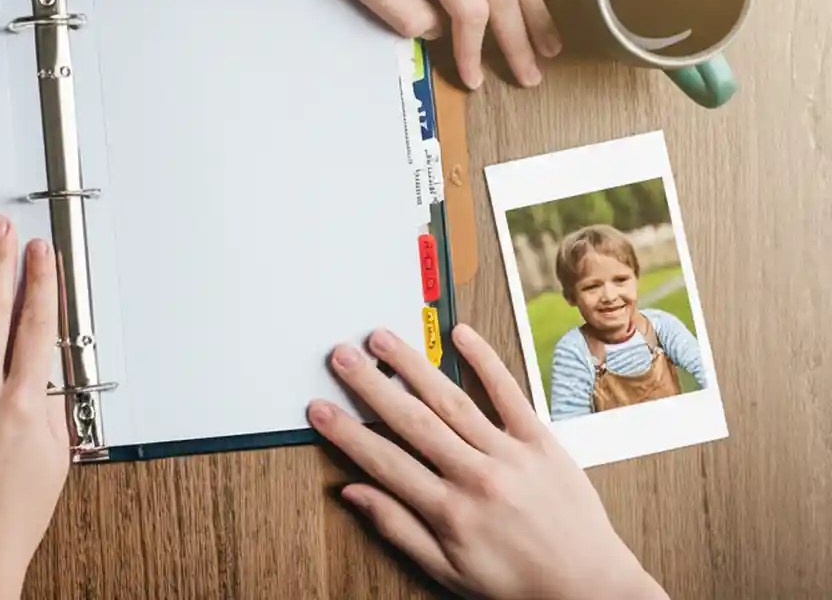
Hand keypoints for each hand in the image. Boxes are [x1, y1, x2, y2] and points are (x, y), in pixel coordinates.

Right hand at [307, 325, 667, 599]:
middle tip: (341, 357)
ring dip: (413, 366)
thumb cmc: (517, 583)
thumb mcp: (448, 571)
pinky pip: (509, 393)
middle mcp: (476, 477)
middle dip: (370, 386)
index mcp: (450, 512)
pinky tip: (460, 336)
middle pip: (412, 421)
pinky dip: (485, 361)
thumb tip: (354, 494)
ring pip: (451, 400)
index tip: (320, 410)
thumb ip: (398, 528)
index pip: (385, 462)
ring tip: (382, 339)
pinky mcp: (540, 441)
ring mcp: (510, 454)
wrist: (588, 587)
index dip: (347, 433)